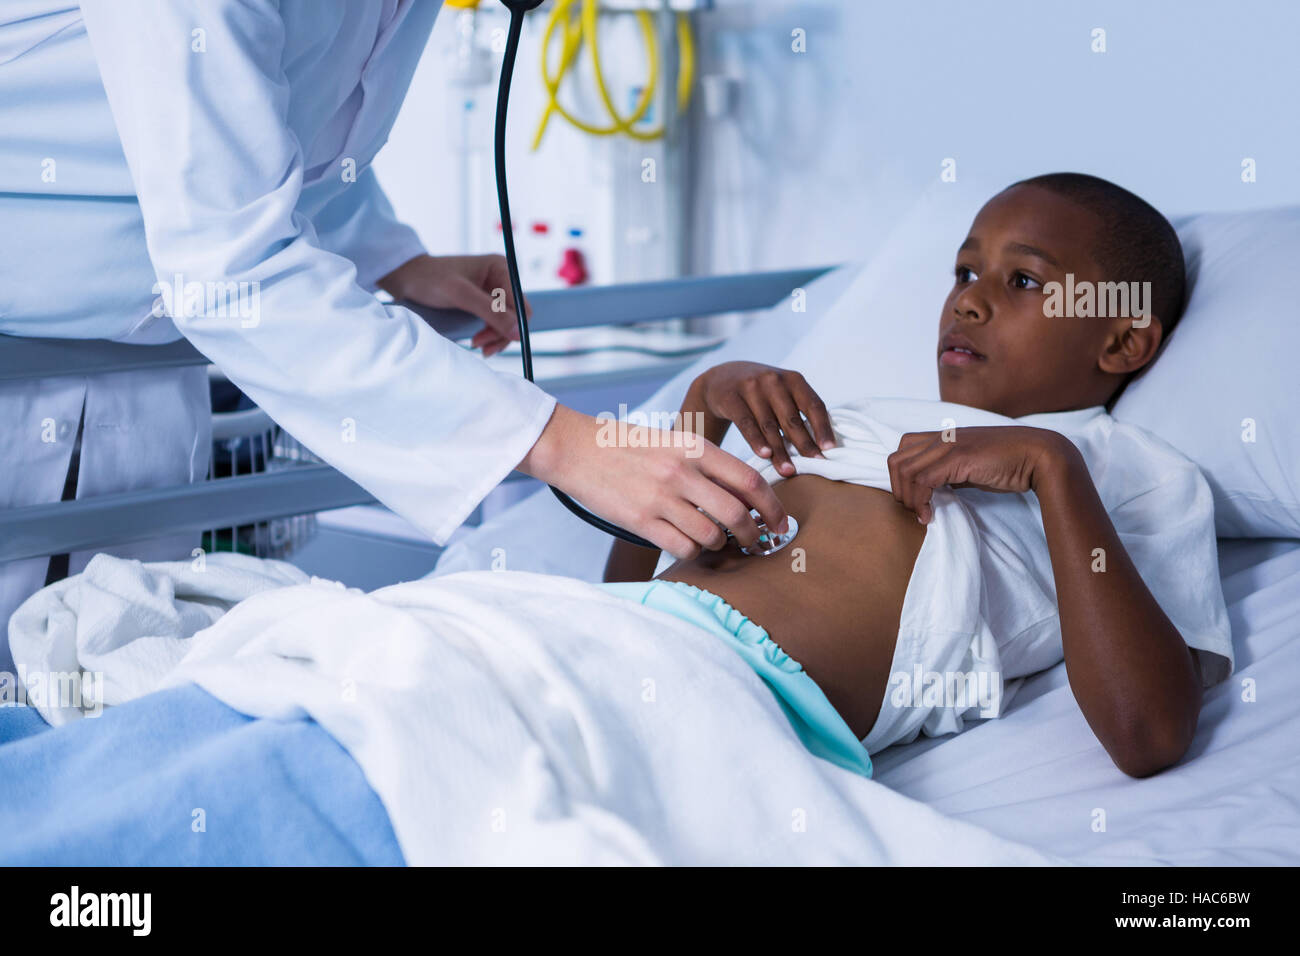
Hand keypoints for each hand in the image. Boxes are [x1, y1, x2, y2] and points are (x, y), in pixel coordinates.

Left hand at [379, 253, 524, 356]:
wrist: (407, 279)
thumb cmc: (429, 279)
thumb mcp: (460, 295)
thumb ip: (491, 312)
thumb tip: (517, 333)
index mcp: (501, 268)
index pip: (520, 304)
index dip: (512, 325)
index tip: (491, 340)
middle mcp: (501, 279)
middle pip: (516, 316)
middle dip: (500, 333)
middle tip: (480, 345)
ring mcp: (493, 292)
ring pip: (507, 323)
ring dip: (495, 337)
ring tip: (476, 345)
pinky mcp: (484, 303)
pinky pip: (496, 324)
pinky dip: (489, 335)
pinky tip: (477, 342)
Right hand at [518, 405, 787, 559]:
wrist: (576, 448)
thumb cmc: (628, 446)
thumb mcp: (672, 442)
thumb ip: (706, 464)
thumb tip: (744, 497)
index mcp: (693, 447)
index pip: (749, 480)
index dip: (772, 506)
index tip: (779, 523)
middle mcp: (680, 472)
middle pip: (736, 514)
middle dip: (753, 535)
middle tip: (755, 543)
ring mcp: (660, 498)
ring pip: (711, 537)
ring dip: (720, 546)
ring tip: (717, 543)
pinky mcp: (640, 521)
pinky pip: (682, 548)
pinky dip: (693, 553)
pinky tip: (689, 546)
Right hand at [683, 362, 835, 476]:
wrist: (723, 378)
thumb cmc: (762, 393)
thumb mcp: (783, 393)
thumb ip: (799, 412)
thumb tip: (822, 448)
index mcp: (793, 380)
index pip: (814, 405)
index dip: (823, 428)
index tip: (830, 450)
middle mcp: (773, 380)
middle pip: (792, 419)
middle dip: (805, 445)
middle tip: (815, 466)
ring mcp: (751, 387)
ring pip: (769, 425)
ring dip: (780, 450)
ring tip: (789, 471)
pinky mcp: (731, 397)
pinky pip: (746, 423)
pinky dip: (756, 440)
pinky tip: (764, 455)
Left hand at [886, 425, 1075, 523]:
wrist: (1039, 456)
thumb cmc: (1009, 464)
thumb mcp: (971, 468)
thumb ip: (950, 474)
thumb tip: (934, 492)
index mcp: (944, 437)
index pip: (903, 450)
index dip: (901, 478)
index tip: (915, 500)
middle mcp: (942, 437)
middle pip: (896, 460)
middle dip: (898, 489)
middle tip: (914, 509)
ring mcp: (949, 445)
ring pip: (905, 471)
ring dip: (909, 498)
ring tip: (923, 514)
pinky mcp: (958, 458)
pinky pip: (923, 481)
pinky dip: (921, 502)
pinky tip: (930, 515)